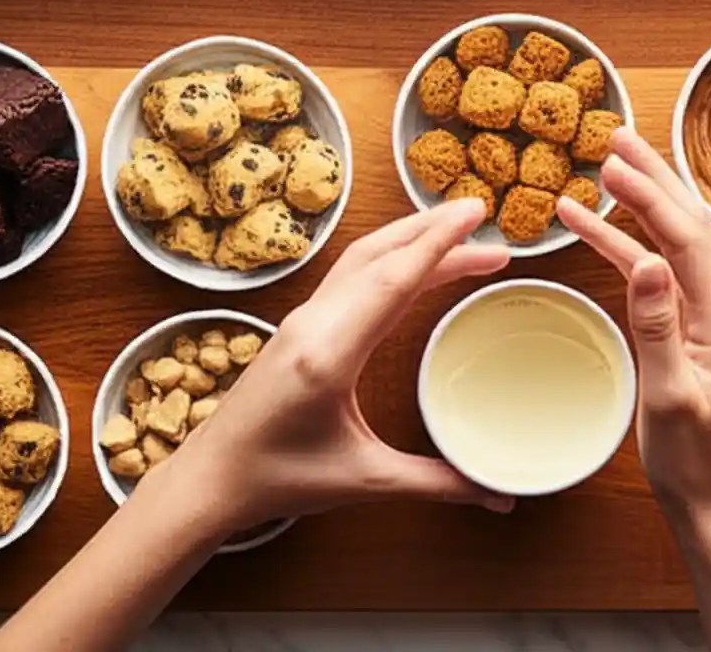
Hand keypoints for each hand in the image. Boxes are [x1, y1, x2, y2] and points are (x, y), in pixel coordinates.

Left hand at [162, 199, 515, 533]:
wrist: (210, 479)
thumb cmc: (276, 479)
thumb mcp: (364, 480)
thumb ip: (435, 482)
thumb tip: (500, 496)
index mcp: (328, 354)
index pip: (392, 280)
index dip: (439, 243)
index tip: (476, 215)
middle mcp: (312, 325)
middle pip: (378, 255)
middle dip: (431, 229)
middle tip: (481, 215)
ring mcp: (300, 321)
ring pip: (359, 260)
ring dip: (408, 239)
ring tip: (456, 232)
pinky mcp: (295, 328)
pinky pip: (347, 277)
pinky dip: (386, 260)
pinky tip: (408, 267)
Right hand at [557, 128, 710, 516]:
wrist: (708, 494)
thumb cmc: (692, 454)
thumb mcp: (671, 394)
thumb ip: (658, 326)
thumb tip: (645, 263)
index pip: (683, 238)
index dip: (648, 195)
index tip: (612, 162)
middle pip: (685, 223)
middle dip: (652, 177)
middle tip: (616, 137)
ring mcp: (702, 313)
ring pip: (669, 240)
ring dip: (638, 202)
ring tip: (605, 166)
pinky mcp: (683, 325)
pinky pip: (653, 270)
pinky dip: (623, 244)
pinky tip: (594, 228)